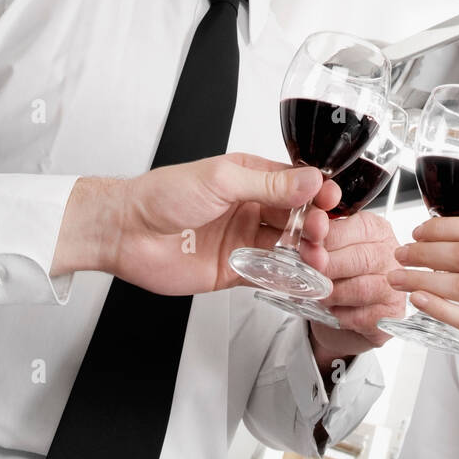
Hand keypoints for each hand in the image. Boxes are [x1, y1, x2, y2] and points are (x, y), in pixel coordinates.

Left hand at [54, 154, 338, 295]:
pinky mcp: (234, 270)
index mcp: (249, 177)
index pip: (296, 184)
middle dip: (315, 224)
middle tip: (322, 232)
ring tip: (316, 259)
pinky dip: (287, 278)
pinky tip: (301, 280)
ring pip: (287, 247)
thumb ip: (269, 184)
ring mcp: (243, 239)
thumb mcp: (221, 180)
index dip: (317, 193)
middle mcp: (250, 207)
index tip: (333, 201)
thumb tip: (311, 181)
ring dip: (305, 252)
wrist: (126, 232)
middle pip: (297, 217)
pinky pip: (268, 274)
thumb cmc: (163, 195)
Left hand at [309, 211, 405, 363]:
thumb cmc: (341, 269)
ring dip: (332, 294)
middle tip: (306, 274)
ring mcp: (395, 284)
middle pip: (359, 259)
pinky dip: (341, 315)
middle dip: (327, 268)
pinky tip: (332, 310)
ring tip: (317, 294)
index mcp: (375, 228)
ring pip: (360, 289)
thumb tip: (296, 234)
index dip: (325, 239)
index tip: (303, 247)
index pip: (352, 228)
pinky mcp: (391, 312)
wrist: (350, 304)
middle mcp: (389, 253)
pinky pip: (362, 316)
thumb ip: (316, 236)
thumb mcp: (329, 245)